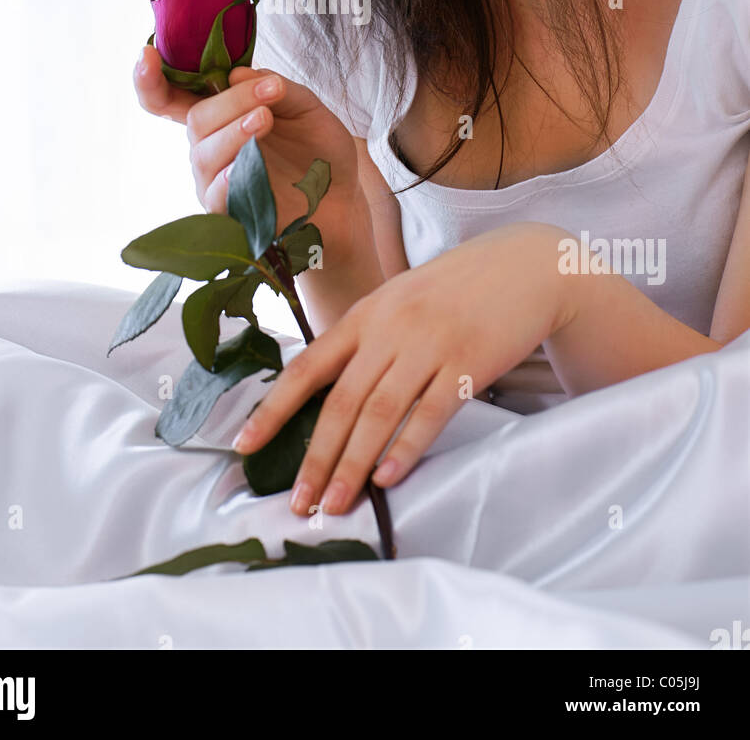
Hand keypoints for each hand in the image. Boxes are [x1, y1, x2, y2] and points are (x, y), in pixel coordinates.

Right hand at [133, 46, 362, 237]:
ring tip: (266, 118)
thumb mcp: (305, 106)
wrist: (342, 195)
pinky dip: (229, 177)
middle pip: (197, 119)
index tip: (146, 55)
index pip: (170, 98)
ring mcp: (214, 180)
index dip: (150, 79)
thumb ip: (274, 87)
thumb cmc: (316, 148)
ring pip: (205, 152)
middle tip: (270, 92)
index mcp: (219, 115)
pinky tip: (246, 166)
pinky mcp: (228, 212)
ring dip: (234, 131)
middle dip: (232, 101)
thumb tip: (235, 73)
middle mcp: (208, 146)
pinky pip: (217, 194)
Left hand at [231, 222, 575, 515]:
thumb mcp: (400, 299)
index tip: (245, 446)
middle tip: (298, 502)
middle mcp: (390, 328)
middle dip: (316, 457)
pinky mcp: (469, 362)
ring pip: (380, 414)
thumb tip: (327, 392)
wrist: (524, 265)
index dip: (273, 409)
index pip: (307, 366)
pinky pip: (431, 413)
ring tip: (335, 505)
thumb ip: (367, 339)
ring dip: (353, 465)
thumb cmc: (456, 289)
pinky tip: (387, 479)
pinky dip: (406, 449)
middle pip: (342, 402)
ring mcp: (429, 345)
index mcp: (366, 314)